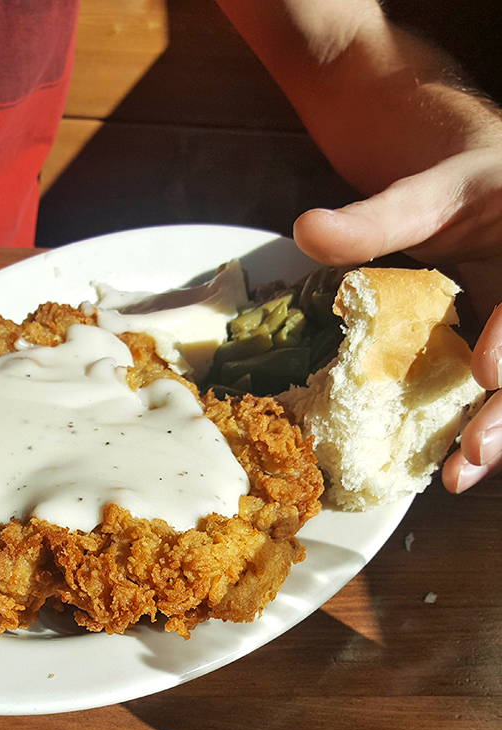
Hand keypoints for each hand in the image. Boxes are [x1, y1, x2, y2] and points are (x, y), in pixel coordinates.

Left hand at [292, 148, 501, 492]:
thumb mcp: (426, 197)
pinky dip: (477, 429)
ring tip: (458, 474)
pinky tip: (452, 464)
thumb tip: (306, 229)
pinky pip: (497, 397)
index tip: (482, 370)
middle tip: (474, 448)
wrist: (490, 201)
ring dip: (496, 436)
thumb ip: (375, 220)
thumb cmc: (465, 193)